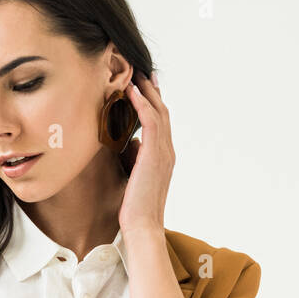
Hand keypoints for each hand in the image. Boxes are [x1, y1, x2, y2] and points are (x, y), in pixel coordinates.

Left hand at [117, 70, 174, 237]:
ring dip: (147, 91)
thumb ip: (135, 157)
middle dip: (153, 90)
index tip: (144, 86)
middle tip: (142, 71)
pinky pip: (152, 122)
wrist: (142, 226)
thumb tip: (131, 142)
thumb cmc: (135, 208)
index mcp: (164, 157)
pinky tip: (132, 91)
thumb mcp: (135, 176)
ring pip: (159, 112)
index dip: (153, 102)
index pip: (161, 122)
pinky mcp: (154, 155)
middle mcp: (167, 151)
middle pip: (163, 112)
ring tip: (135, 73)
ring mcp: (163, 153)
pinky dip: (143, 104)